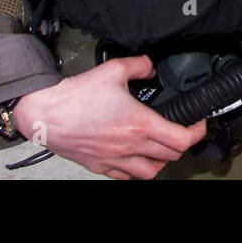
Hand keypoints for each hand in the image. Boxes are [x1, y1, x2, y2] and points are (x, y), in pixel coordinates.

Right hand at [11, 55, 206, 179]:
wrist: (43, 114)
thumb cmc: (75, 96)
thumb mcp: (114, 69)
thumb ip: (140, 65)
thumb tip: (150, 66)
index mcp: (140, 124)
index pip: (182, 139)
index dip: (197, 131)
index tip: (198, 123)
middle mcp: (130, 146)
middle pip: (171, 156)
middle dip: (181, 143)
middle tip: (181, 130)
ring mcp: (115, 159)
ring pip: (150, 172)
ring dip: (161, 161)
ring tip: (160, 147)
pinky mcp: (99, 166)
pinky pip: (125, 177)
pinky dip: (136, 170)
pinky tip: (135, 157)